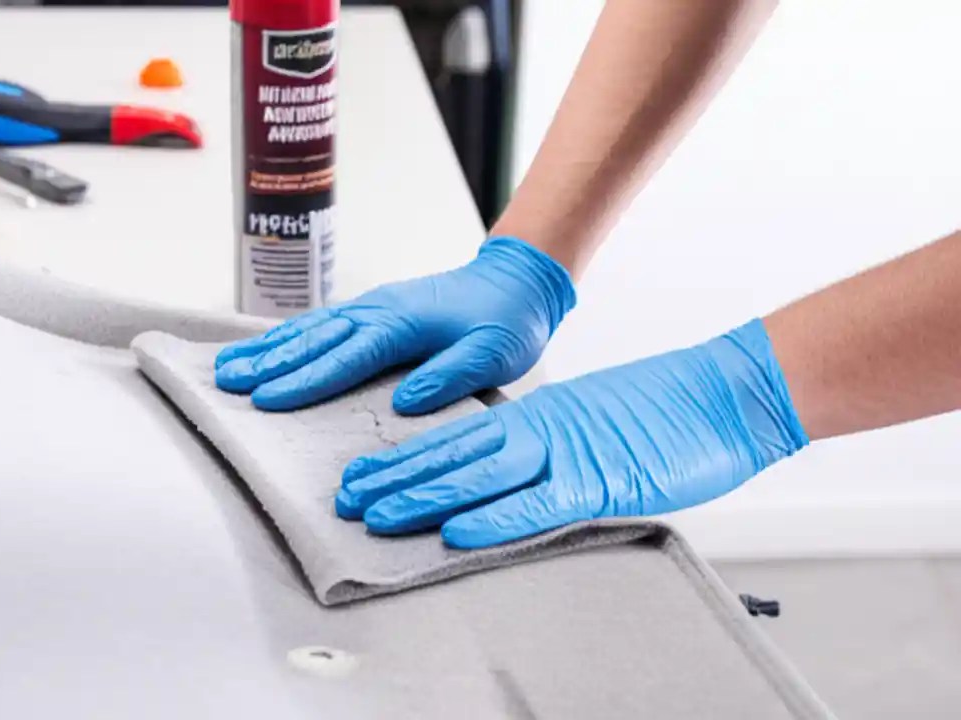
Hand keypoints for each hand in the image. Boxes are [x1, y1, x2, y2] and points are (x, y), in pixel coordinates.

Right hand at [214, 237, 575, 413]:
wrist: (516, 282)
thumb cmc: (508, 322)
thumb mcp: (493, 354)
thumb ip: (451, 376)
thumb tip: (406, 400)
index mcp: (404, 323)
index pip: (347, 356)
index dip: (306, 380)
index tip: (267, 398)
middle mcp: (379, 311)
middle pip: (314, 339)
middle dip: (268, 362)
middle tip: (227, 381)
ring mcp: (373, 308)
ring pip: (310, 329)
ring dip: (267, 349)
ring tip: (227, 366)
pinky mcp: (373, 312)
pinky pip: (321, 326)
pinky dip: (287, 339)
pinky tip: (264, 352)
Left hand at [335, 319, 809, 547]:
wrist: (726, 391)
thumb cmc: (666, 414)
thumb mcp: (592, 428)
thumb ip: (549, 451)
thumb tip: (510, 478)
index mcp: (536, 418)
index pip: (456, 441)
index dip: (404, 460)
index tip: (362, 478)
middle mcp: (539, 430)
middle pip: (452, 456)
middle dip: (394, 480)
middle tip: (344, 500)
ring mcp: (567, 452)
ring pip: (480, 476)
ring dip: (424, 496)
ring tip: (376, 514)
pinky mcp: (601, 478)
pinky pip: (539, 503)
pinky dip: (496, 518)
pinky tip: (458, 531)